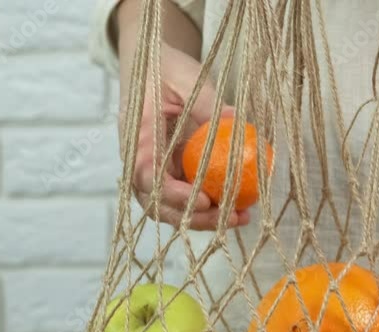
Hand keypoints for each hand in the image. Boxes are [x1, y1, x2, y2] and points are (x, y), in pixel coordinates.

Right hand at [119, 44, 250, 230]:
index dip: (173, 195)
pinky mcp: (169, 173)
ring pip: (172, 208)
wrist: (148, 65)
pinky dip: (209, 206)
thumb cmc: (163, 68)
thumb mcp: (185, 78)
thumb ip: (207, 103)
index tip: (204, 199)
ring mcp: (154, 171)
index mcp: (137, 139)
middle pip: (158, 204)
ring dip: (204, 218)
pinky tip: (238, 205)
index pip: (147, 177)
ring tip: (241, 217)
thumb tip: (238, 123)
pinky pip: (186, 197)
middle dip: (194, 218)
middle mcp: (140, 162)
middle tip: (231, 216)